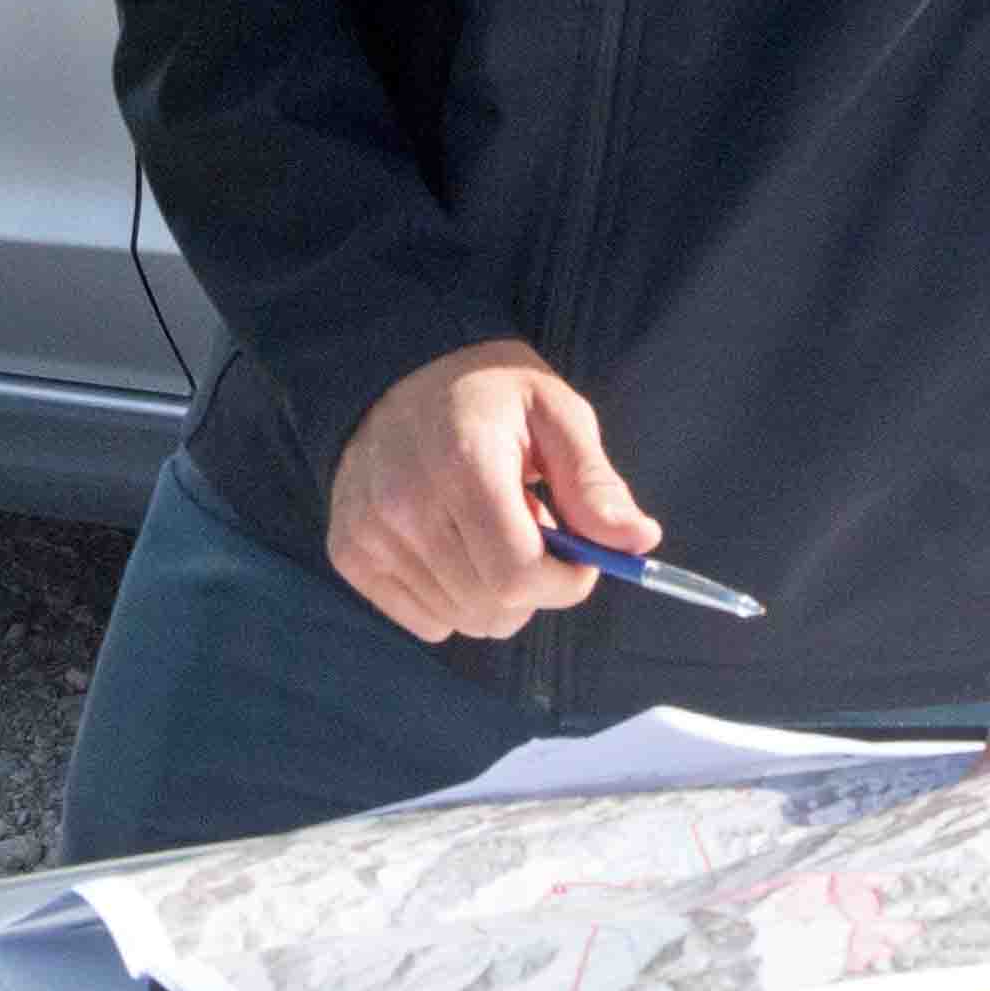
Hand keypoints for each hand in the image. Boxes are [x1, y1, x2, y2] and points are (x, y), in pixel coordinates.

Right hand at [324, 337, 657, 643]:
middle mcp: (405, 506)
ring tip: (488, 534)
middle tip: (533, 534)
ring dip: (495, 596)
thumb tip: (638, 542)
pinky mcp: (350, 554)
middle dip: (535, 587)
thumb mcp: (555, 412)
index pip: (519, 576)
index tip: (578, 556)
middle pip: (494, 608)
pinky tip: (455, 550)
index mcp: (463, 465)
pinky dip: (453, 601)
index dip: (566, 581)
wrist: (396, 367)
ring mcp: (370, 533)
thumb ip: (594, 481)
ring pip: (463, 621)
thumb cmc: (489, 393)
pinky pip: (425, 622)